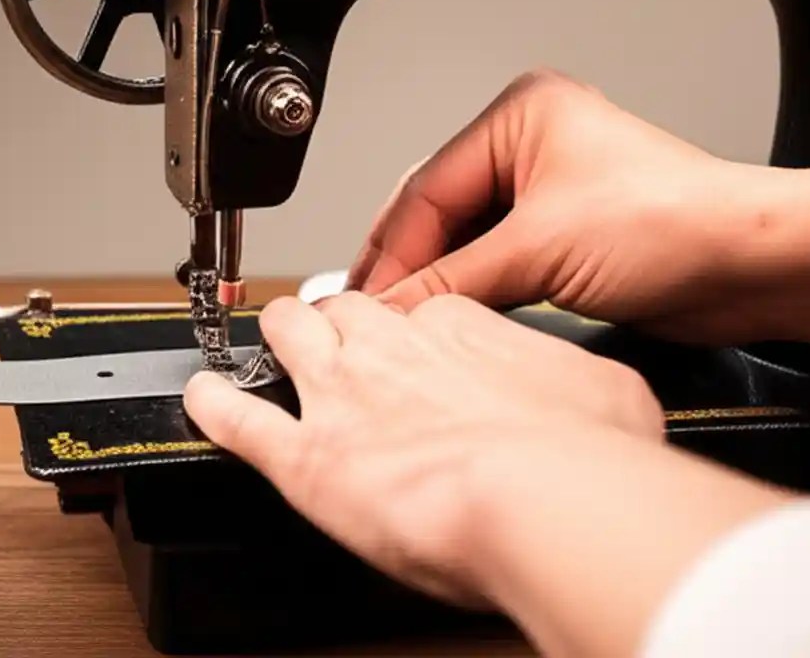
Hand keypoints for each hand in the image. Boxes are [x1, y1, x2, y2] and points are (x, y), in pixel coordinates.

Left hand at [183, 291, 664, 604]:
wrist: (547, 503)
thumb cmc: (587, 458)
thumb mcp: (608, 393)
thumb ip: (567, 380)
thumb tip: (585, 396)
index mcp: (460, 329)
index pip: (418, 310)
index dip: (410, 331)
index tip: (414, 351)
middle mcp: (391, 350)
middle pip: (341, 308)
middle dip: (335, 319)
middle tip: (338, 344)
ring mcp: (339, 396)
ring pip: (284, 333)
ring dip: (276, 337)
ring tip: (271, 346)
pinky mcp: (302, 456)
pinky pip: (234, 414)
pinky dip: (211, 403)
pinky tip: (201, 398)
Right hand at [346, 68, 809, 343]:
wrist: (750, 268)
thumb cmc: (676, 224)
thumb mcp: (539, 249)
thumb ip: (451, 280)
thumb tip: (389, 308)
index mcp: (518, 117)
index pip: (427, 189)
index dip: (391, 251)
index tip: (367, 300)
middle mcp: (528, 147)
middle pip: (436, 212)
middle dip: (404, 265)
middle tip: (371, 312)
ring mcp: (543, 191)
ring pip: (460, 240)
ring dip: (434, 282)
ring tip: (401, 320)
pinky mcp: (558, 235)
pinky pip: (491, 262)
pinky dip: (467, 291)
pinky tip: (444, 316)